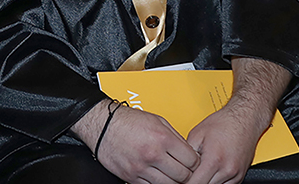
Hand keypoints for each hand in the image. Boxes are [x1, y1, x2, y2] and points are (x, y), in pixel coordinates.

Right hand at [72, 101, 198, 182]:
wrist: (103, 125)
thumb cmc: (129, 120)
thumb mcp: (158, 121)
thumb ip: (175, 137)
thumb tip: (189, 152)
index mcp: (163, 138)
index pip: (192, 161)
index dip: (195, 163)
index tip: (193, 163)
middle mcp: (153, 154)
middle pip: (183, 176)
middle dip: (186, 174)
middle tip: (184, 170)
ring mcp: (141, 168)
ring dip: (172, 180)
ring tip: (170, 173)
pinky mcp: (130, 177)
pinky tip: (157, 176)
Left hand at [185, 104, 262, 183]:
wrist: (245, 119)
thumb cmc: (223, 123)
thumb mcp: (197, 134)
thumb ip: (186, 153)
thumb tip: (179, 166)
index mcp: (214, 160)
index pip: (194, 183)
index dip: (184, 181)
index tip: (180, 178)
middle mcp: (227, 171)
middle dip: (195, 181)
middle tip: (189, 173)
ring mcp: (235, 175)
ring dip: (207, 182)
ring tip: (201, 171)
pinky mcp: (240, 177)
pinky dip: (216, 182)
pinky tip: (212, 172)